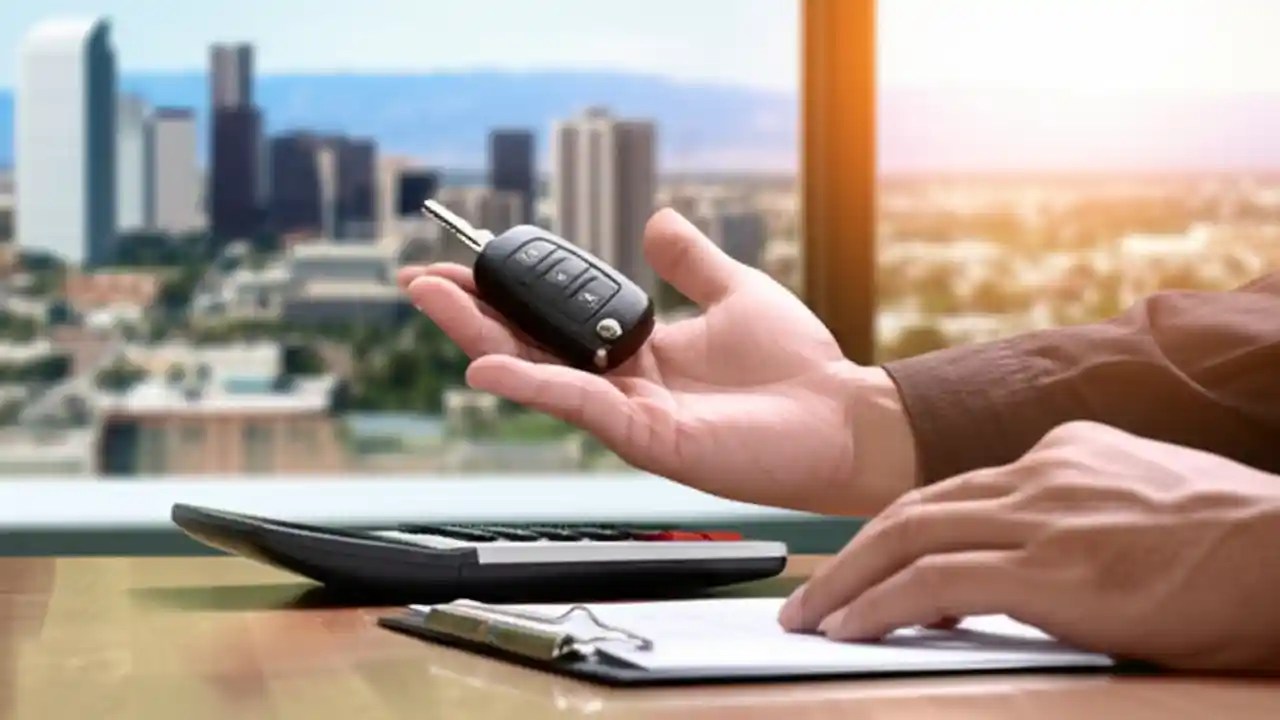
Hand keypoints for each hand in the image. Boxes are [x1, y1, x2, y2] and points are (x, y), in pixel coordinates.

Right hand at [399, 209, 914, 514]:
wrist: (846, 417)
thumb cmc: (800, 368)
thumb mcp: (736, 293)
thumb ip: (691, 263)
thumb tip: (655, 221)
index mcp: (639, 355)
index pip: (557, 323)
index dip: (513, 293)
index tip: (470, 258)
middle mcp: (624, 388)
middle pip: (531, 348)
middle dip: (473, 312)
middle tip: (419, 280)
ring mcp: (631, 417)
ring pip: (540, 376)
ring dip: (482, 338)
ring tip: (432, 300)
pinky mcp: (650, 439)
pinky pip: (580, 408)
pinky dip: (532, 387)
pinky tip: (488, 364)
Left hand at [779, 420, 1279, 671]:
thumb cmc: (1244, 544)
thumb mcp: (1151, 502)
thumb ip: (1084, 514)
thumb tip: (1047, 558)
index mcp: (1066, 453)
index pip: (957, 494)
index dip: (903, 538)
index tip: (872, 572)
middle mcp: (1042, 473)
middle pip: (915, 508)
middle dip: (852, 556)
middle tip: (810, 596)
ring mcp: (1043, 516)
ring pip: (908, 537)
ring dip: (847, 581)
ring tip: (811, 619)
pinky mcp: (1050, 569)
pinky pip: (934, 581)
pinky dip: (879, 604)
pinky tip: (851, 630)